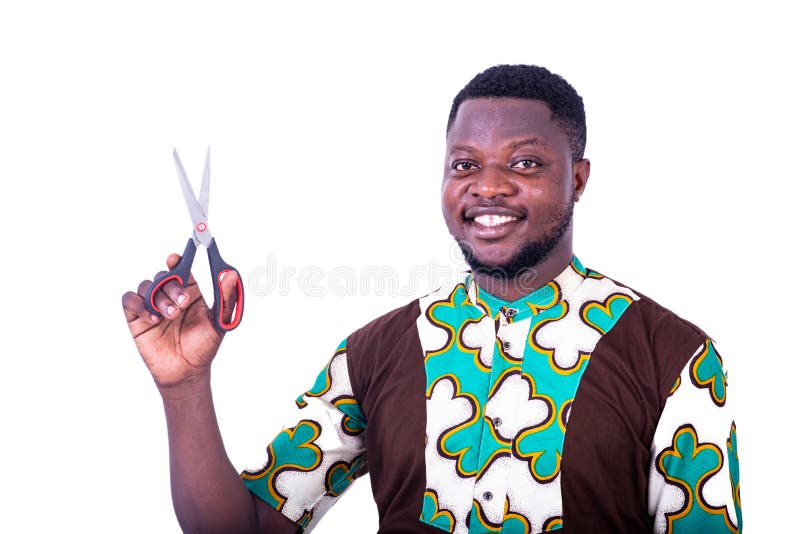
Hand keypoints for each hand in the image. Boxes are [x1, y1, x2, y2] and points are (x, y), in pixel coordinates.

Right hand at [121, 253, 237, 389]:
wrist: (187, 372)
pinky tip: (154, 319)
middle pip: (163, 276)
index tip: (175, 259)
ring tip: (170, 316)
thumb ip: (226, 298)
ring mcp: (153, 306)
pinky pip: (129, 300)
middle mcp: (170, 296)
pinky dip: (139, 305)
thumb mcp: (219, 322)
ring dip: (158, 297)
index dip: (177, 260)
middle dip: (172, 285)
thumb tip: (230, 274)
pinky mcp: (137, 318)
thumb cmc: (204, 347)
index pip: (181, 268)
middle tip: (182, 302)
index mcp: (190, 292)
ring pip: (146, 286)